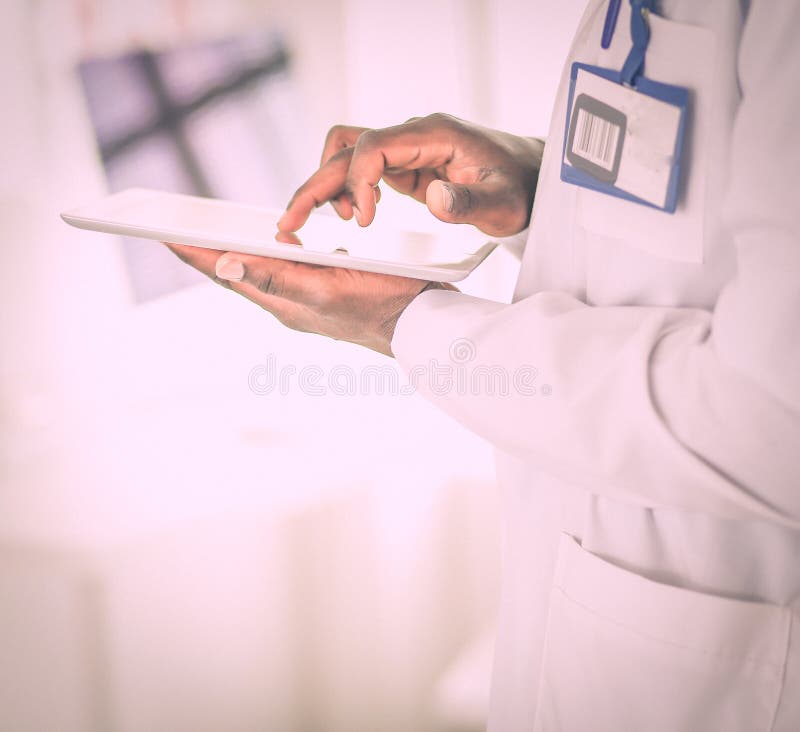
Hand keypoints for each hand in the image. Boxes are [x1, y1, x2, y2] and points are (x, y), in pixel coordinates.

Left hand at [164, 242, 453, 356]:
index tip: (160, 232)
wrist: (423, 324)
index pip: (226, 273)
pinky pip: (289, 272)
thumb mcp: (327, 288)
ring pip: (262, 272)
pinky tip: (279, 243)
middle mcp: (290, 303)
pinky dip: (275, 254)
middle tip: (176, 229)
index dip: (193, 253)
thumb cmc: (383, 305)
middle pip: (238, 272)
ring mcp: (309, 300)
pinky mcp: (327, 294)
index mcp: (284, 301)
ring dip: (238, 251)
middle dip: (207, 251)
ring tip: (213, 234)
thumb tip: (223, 264)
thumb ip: (276, 276)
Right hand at [277, 113, 543, 237]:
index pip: (374, 145)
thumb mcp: (502, 203)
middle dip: (317, 184)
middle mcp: (413, 136)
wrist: (530, 179)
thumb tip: (434, 197)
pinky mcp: (405, 166)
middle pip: (347, 147)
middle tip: (291, 222)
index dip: (358, 181)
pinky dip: (347, 189)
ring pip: (347, 154)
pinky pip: (361, 169)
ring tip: (326, 223)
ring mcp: (406, 150)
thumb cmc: (520, 189)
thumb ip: (469, 201)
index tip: (364, 222)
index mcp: (433, 135)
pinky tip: (354, 217)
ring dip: (328, 184)